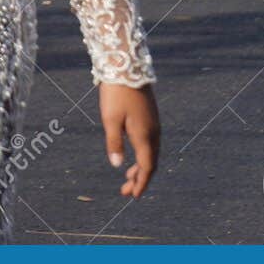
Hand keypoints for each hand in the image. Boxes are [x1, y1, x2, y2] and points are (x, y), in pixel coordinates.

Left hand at [100, 82, 159, 197]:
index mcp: (145, 136)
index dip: (140, 182)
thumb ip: (114, 143)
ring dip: (141, 167)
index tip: (132, 195)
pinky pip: (150, 143)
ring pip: (151, 153)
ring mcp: (154, 124)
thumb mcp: (110, 119)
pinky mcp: (151, 117)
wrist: (127, 67)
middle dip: (139, 179)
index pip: (146, 167)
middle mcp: (154, 133)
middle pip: (150, 162)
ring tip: (127, 178)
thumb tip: (117, 166)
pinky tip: (134, 156)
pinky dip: (143, 155)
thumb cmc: (116, 94)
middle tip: (125, 191)